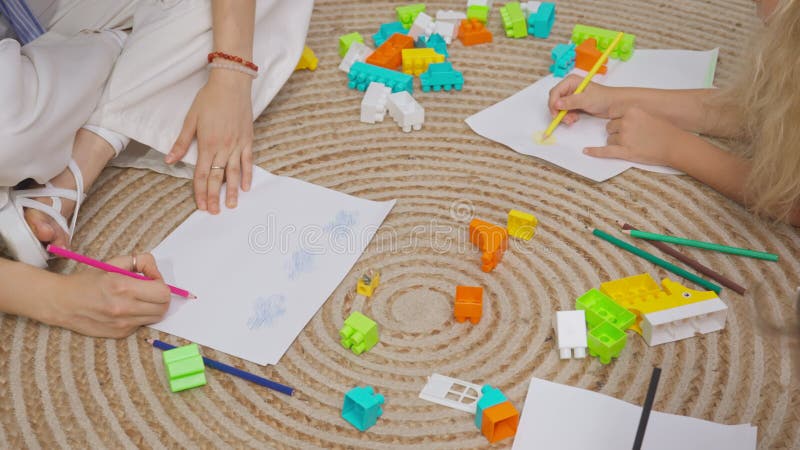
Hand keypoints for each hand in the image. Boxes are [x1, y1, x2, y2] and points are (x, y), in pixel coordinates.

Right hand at [50, 253, 170, 337]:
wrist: (61, 303)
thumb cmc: (86, 281)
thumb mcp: (112, 263)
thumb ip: (139, 262)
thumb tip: (155, 270)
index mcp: (123, 287)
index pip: (163, 292)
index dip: (161, 282)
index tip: (150, 278)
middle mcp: (125, 308)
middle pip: (164, 307)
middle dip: (161, 296)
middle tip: (149, 289)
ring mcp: (123, 324)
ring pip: (156, 317)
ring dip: (152, 307)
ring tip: (137, 298)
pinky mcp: (120, 334)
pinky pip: (141, 324)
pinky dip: (140, 316)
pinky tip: (125, 308)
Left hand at [166, 69, 253, 213]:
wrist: (231, 84)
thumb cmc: (209, 99)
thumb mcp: (191, 119)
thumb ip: (182, 142)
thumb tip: (169, 159)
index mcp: (207, 143)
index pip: (202, 173)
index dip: (200, 191)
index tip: (200, 205)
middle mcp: (223, 147)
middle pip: (218, 177)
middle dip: (214, 196)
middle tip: (214, 212)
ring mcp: (237, 144)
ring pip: (234, 172)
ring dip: (232, 190)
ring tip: (231, 205)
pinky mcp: (248, 140)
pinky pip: (248, 161)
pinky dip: (248, 174)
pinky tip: (246, 186)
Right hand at [548, 74, 617, 124]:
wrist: (614, 105)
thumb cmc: (603, 98)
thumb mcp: (586, 99)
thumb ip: (570, 102)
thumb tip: (556, 104)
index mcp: (571, 81)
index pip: (555, 92)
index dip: (553, 103)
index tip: (556, 114)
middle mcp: (569, 88)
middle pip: (555, 100)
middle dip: (558, 111)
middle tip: (565, 119)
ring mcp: (571, 97)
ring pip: (559, 108)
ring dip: (563, 116)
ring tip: (572, 120)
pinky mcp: (574, 104)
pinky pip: (565, 112)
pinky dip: (568, 117)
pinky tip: (575, 118)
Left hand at [583, 106, 683, 165]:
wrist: (675, 145)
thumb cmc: (663, 131)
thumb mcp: (647, 115)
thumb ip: (631, 115)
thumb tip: (615, 118)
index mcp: (631, 111)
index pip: (613, 114)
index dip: (618, 121)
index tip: (626, 124)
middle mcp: (626, 122)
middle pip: (609, 127)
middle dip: (617, 132)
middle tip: (633, 137)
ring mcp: (625, 137)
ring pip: (609, 139)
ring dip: (617, 143)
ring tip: (634, 144)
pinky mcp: (625, 151)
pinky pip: (605, 151)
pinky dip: (594, 151)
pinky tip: (586, 151)